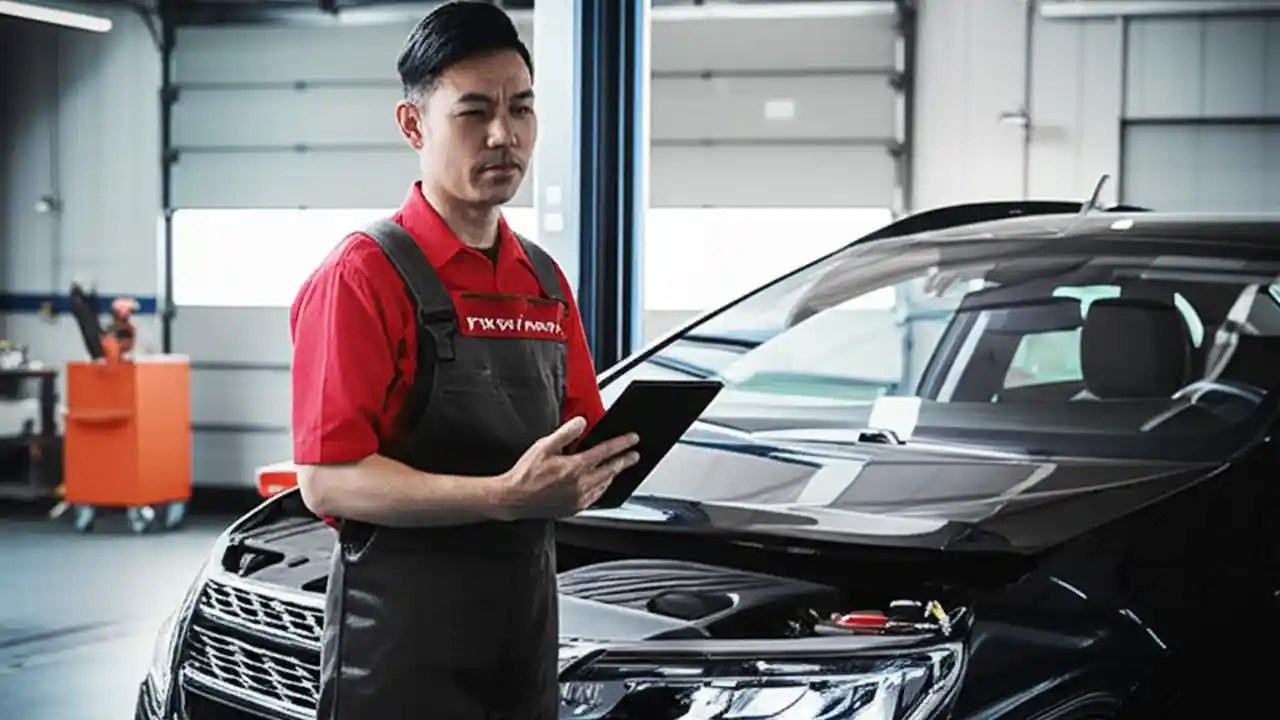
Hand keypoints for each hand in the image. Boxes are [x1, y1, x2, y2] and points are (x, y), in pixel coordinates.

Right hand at [494, 417, 639, 519]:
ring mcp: (579, 499)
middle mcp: (581, 485)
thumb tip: (582, 422)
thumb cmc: (525, 474)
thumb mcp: (544, 446)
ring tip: (620, 467)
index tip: (632, 439)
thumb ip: (566, 433)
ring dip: (615, 474)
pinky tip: (603, 483)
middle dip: (625, 460)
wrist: (513, 499)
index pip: (605, 452)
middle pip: (611, 470)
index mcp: (575, 468)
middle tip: (635, 455)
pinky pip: (596, 497)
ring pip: (606, 484)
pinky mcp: (575, 508)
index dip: (622, 444)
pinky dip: (603, 487)